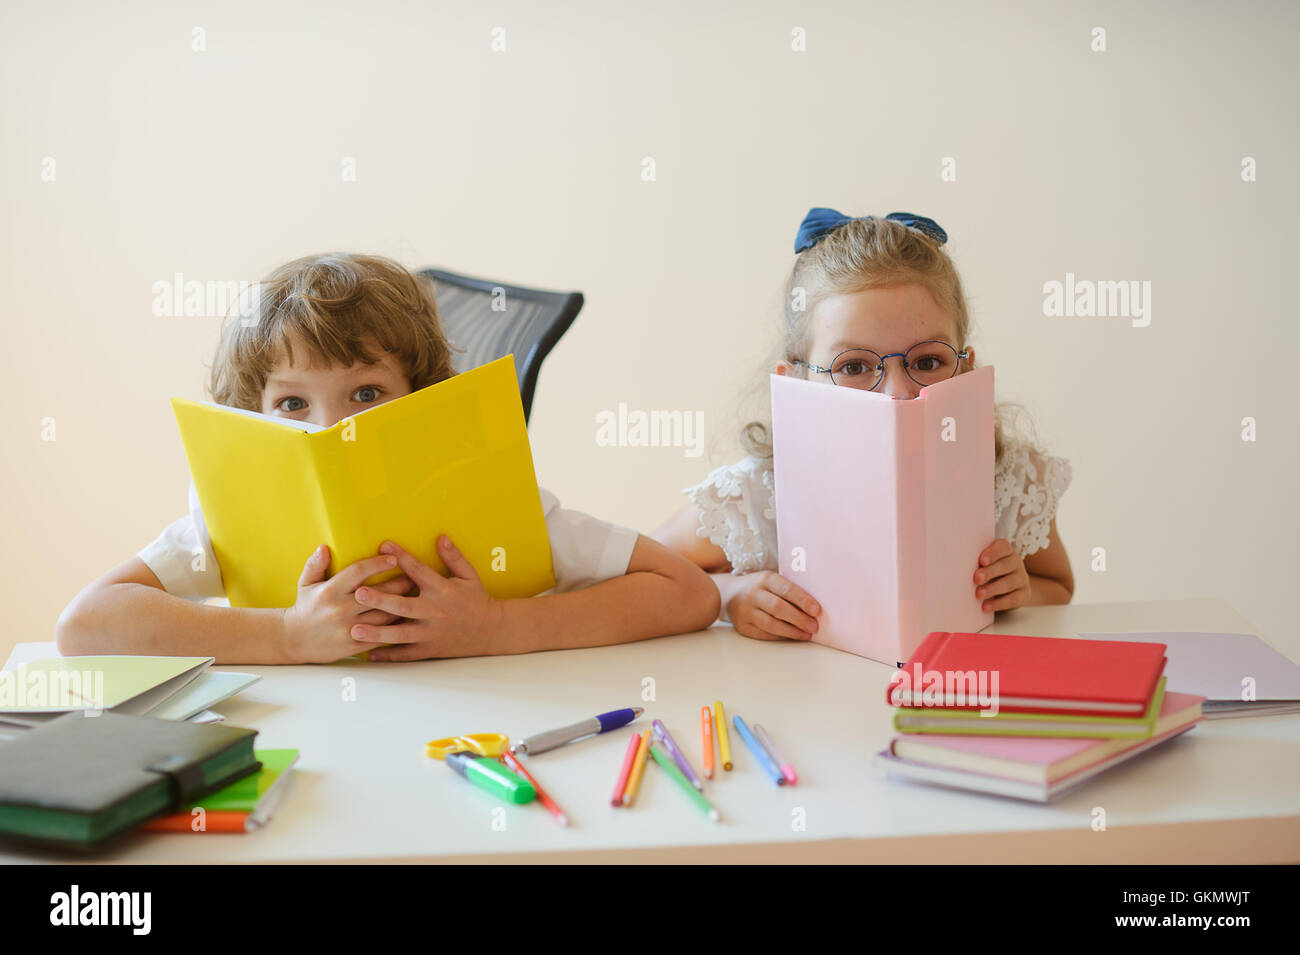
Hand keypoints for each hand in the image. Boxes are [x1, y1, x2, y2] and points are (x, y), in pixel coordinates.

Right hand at [281, 545, 415, 663]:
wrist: (293, 640)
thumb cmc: (304, 607)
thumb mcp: (305, 583)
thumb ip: (316, 565)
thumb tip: (325, 547)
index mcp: (330, 591)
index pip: (358, 572)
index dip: (378, 563)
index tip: (394, 558)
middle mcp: (341, 609)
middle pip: (379, 594)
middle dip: (400, 583)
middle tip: (415, 576)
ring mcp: (349, 628)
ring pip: (384, 616)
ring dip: (402, 606)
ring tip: (416, 597)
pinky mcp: (354, 645)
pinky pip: (380, 635)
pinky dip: (395, 627)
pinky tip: (407, 620)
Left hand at [353, 536, 504, 661]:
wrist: (492, 631)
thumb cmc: (477, 600)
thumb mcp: (469, 575)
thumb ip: (453, 557)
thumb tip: (440, 537)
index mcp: (442, 589)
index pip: (418, 571)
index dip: (401, 558)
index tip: (383, 546)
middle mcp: (434, 611)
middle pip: (403, 606)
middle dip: (380, 600)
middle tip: (359, 594)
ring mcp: (431, 633)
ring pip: (400, 634)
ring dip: (377, 632)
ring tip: (355, 630)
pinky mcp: (430, 649)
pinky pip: (407, 654)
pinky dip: (388, 655)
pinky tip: (370, 654)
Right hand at [725, 571, 820, 641]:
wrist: (729, 593)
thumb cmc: (760, 588)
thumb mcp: (772, 581)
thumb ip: (789, 590)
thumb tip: (815, 607)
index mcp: (765, 579)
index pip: (786, 589)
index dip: (803, 600)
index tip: (817, 610)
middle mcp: (753, 594)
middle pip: (778, 608)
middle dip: (799, 619)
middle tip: (814, 626)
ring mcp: (745, 611)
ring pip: (770, 624)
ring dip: (791, 631)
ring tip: (806, 634)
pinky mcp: (742, 626)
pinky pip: (763, 634)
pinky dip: (780, 636)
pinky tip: (791, 636)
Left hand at [974, 538, 1029, 612]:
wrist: (1005, 590)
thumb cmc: (987, 572)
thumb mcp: (981, 565)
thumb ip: (974, 562)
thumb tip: (954, 567)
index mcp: (1005, 551)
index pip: (1003, 547)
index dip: (993, 552)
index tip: (981, 560)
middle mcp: (1016, 562)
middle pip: (1006, 565)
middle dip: (990, 572)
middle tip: (976, 578)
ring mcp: (1022, 578)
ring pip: (1010, 582)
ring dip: (993, 588)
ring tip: (979, 594)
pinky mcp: (1024, 593)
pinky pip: (1014, 599)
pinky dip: (1000, 603)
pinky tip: (986, 606)